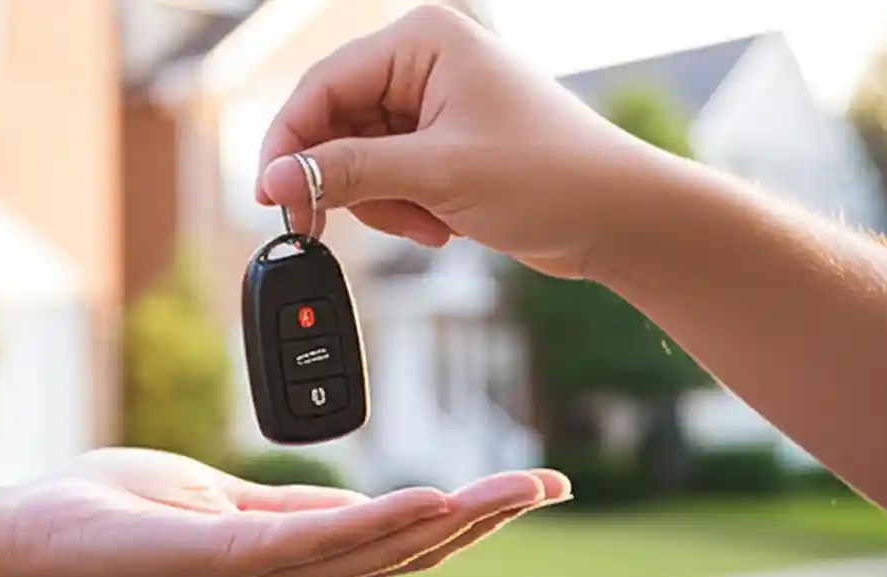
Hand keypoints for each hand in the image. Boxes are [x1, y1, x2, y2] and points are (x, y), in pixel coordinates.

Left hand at [0, 448, 569, 576]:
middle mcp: (296, 573)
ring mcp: (270, 571)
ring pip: (385, 545)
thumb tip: (354, 502)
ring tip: (518, 489)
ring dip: (459, 519)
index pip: (401, 535)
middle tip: (552, 484)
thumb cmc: (129, 507)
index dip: (470, 515)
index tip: (528, 486)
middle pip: (413, 546)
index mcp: (298, 553)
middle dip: (488, 519)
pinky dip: (385, 520)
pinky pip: (324, 538)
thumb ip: (295, 507)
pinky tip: (436, 498)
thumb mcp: (229, 500)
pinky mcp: (237, 558)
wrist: (51, 525)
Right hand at [257, 5, 657, 278]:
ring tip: (427, 221)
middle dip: (343, 181)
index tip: (269, 195)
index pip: (323, 85)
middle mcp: (426, 63)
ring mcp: (435, 106)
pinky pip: (389, 178)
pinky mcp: (444, 146)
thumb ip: (348, 173)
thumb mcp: (437, 175)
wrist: (618, 219)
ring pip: (359, 159)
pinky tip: (441, 224)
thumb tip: (276, 180)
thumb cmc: (553, 176)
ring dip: (382, 203)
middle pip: (335, 124)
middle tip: (332, 227)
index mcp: (424, 39)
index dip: (288, 143)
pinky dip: (404, 209)